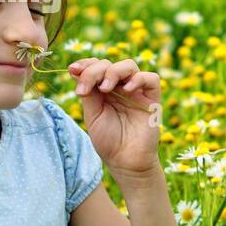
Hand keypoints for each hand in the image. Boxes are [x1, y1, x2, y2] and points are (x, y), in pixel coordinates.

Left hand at [68, 57, 161, 176]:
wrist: (125, 162)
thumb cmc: (108, 141)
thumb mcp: (92, 115)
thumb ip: (88, 93)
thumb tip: (76, 70)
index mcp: (103, 89)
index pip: (95, 66)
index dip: (84, 64)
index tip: (72, 69)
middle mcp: (119, 87)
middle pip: (108, 63)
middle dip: (94, 71)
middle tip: (85, 89)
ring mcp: (136, 92)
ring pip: (129, 66)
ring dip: (114, 72)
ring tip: (105, 88)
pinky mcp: (152, 99)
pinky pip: (151, 78)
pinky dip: (138, 79)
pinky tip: (127, 90)